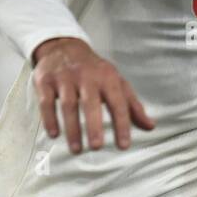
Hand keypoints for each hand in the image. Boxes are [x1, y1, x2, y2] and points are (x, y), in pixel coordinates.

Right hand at [31, 37, 153, 152]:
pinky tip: (54, 134)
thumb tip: (150, 127)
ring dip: (72, 128)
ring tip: (77, 149)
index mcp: (108, 78)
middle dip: (94, 126)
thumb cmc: (95, 70)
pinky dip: (49, 119)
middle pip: (91, 103)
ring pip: (68, 104)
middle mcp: (86, 77)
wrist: (64, 47)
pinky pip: (46, 101)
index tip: (124, 145)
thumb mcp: (117, 82)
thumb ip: (133, 106)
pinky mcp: (45, 81)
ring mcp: (65, 78)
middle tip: (97, 147)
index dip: (122, 124)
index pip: (118, 103)